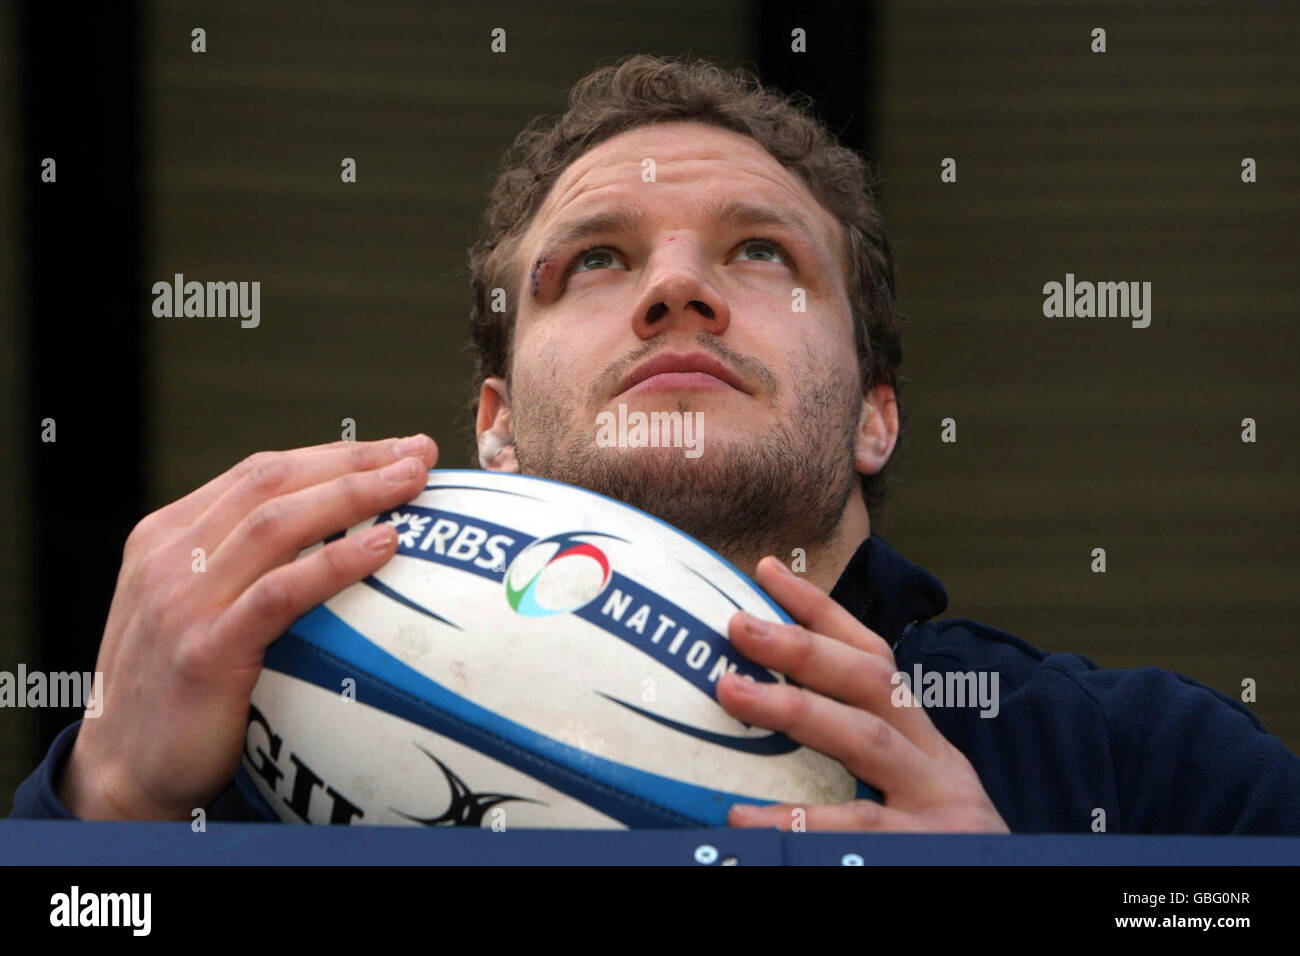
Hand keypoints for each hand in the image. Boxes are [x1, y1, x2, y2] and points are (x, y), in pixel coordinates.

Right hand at [60, 435, 438, 819]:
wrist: (122, 776)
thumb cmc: (183, 693)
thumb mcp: (200, 610)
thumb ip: (247, 568)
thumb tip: (345, 536)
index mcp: (169, 535)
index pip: (262, 472)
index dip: (335, 455)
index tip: (398, 448)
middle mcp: (170, 556)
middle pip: (274, 481)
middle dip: (354, 460)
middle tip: (420, 451)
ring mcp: (182, 601)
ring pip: (278, 522)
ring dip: (354, 493)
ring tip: (414, 483)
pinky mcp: (203, 652)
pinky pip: (279, 593)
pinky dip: (335, 562)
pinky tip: (386, 545)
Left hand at [717, 557, 1009, 832]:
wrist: (1019, 892)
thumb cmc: (942, 846)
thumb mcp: (912, 792)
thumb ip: (859, 748)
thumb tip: (768, 707)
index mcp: (926, 744)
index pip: (874, 659)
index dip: (822, 611)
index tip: (765, 573)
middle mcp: (937, 768)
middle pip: (870, 688)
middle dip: (803, 649)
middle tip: (736, 626)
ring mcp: (935, 815)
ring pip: (867, 747)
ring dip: (797, 712)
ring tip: (731, 693)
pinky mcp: (923, 857)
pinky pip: (852, 838)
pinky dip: (797, 826)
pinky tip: (744, 823)